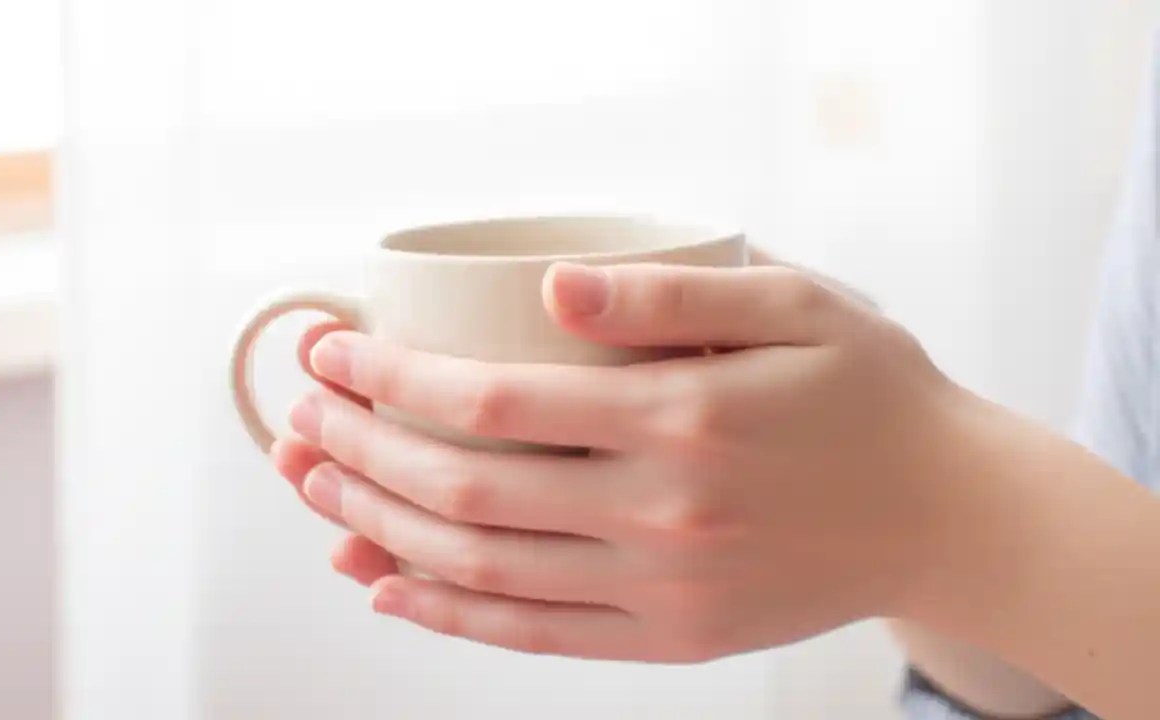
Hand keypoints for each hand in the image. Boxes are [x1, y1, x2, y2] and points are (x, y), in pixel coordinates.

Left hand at [276, 261, 976, 660]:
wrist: (948, 513)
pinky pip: (532, 636)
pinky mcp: (671, 640)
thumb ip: (670, 292)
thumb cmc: (868, 394)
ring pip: (481, 570)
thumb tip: (553, 288)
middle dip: (359, 451)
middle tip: (300, 421)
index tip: (332, 353)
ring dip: (380, 530)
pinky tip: (387, 588)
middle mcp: (661, 515)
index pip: (491, 400)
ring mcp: (661, 591)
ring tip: (316, 493)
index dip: (391, 376)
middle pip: (463, 491)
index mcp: (682, 420)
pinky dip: (448, 615)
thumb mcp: (795, 305)